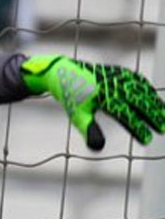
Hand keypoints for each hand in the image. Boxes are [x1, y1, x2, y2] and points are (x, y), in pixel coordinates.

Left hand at [21, 54, 164, 150]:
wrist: (65, 73)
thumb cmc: (72, 96)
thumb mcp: (77, 114)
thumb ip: (89, 129)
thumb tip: (98, 147)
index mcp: (103, 97)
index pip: (126, 115)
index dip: (138, 128)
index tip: (147, 139)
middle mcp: (113, 86)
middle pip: (139, 102)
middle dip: (153, 116)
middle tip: (162, 129)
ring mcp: (118, 77)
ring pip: (142, 91)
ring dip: (155, 103)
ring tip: (163, 116)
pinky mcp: (119, 71)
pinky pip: (138, 81)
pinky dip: (148, 90)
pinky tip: (154, 100)